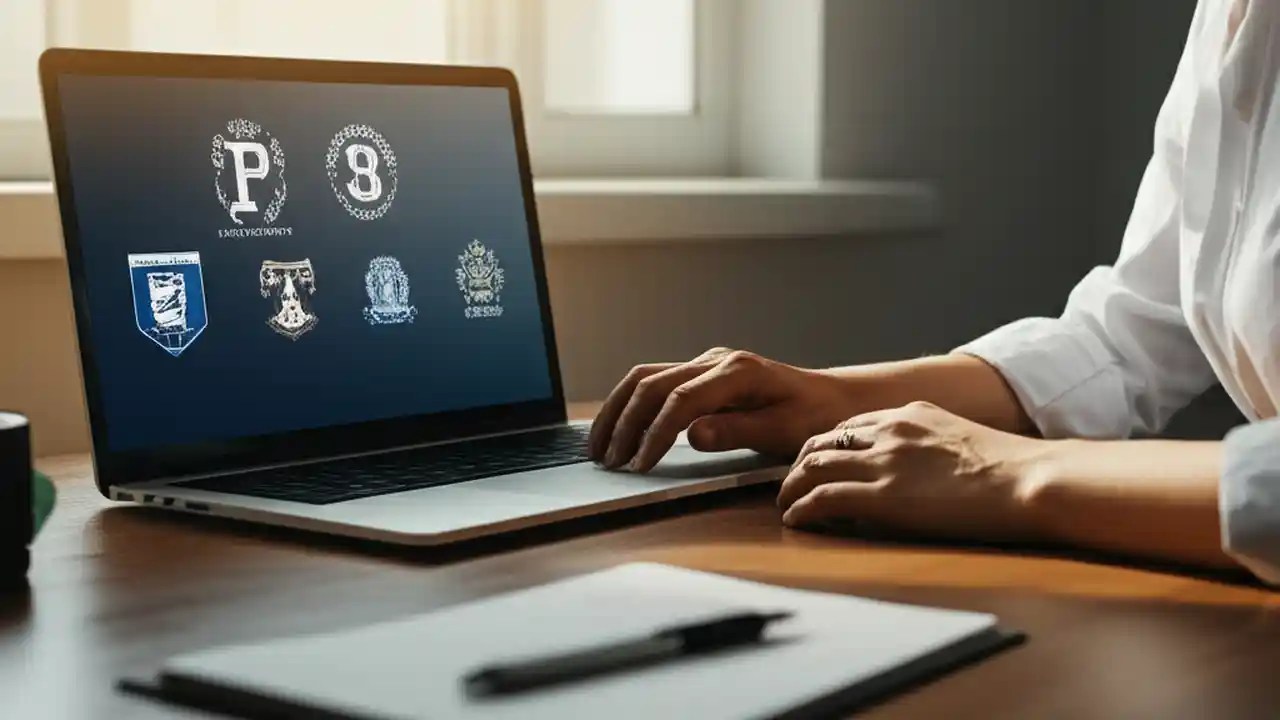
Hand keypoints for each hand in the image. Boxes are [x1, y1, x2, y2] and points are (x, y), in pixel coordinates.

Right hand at [589, 347, 858, 471]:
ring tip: (599, 446)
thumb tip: (692, 434)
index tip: (640, 466)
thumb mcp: (785, 431)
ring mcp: (706, 363)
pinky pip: (656, 382)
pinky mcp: (701, 373)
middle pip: (652, 384)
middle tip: (608, 461)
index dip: (655, 434)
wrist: (832, 399)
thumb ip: (738, 432)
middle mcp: (715, 361)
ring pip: (646, 378)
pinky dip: (631, 404)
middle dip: (624, 423)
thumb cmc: (813, 418)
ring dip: (618, 410)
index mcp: (736, 372)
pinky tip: (618, 428)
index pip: (680, 402)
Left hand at [777, 401, 1049, 542]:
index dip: (826, 446)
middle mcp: (888, 431)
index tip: (818, 463)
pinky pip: (823, 499)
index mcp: (909, 414)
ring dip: (792, 488)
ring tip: (786, 505)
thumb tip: (919, 471)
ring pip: (813, 467)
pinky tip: (797, 520)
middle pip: (821, 442)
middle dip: (800, 464)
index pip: (849, 425)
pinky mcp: (882, 497)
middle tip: (792, 485)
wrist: (1029, 480)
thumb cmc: (1012, 470)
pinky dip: (802, 509)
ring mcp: (883, 462)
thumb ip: (930, 446)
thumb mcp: (962, 438)